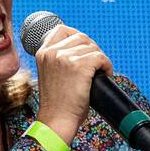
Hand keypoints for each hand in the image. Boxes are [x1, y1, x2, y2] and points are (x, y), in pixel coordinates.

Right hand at [32, 24, 113, 143]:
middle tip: (96, 66)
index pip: (61, 30)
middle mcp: (52, 52)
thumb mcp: (51, 75)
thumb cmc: (57, 104)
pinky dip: (107, 66)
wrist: (56, 120)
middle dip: (92, 50)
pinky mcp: (79, 65)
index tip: (86, 50)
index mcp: (43, 53)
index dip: (78, 37)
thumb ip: (60, 60)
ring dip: (100, 59)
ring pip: (92, 47)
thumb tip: (82, 49)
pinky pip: (101, 58)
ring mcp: (64, 57)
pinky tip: (105, 75)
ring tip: (100, 73)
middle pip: (81, 37)